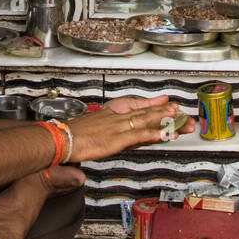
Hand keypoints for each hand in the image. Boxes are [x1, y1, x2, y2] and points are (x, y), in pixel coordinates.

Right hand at [68, 95, 194, 163]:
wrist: (58, 137)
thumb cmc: (67, 135)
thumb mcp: (86, 128)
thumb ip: (98, 130)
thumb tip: (101, 135)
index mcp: (109, 113)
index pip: (134, 106)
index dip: (151, 103)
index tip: (164, 100)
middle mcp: (116, 117)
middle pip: (144, 113)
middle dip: (164, 112)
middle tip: (180, 110)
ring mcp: (117, 127)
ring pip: (146, 121)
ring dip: (165, 120)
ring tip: (180, 118)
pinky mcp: (117, 139)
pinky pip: (139, 136)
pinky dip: (154, 134)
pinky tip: (165, 135)